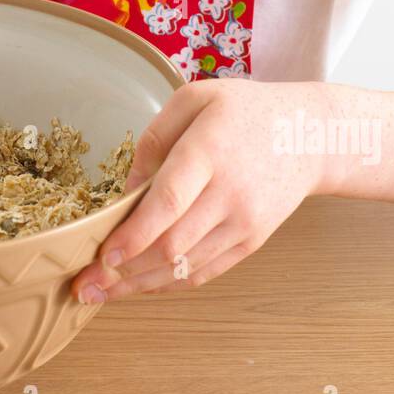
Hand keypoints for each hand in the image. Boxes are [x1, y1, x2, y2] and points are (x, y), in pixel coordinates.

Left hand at [70, 80, 324, 302]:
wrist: (309, 135)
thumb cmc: (244, 111)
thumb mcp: (195, 99)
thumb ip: (154, 139)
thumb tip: (127, 191)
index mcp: (210, 151)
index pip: (170, 201)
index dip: (134, 234)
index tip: (103, 256)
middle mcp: (229, 193)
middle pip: (172, 244)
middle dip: (123, 270)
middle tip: (84, 284)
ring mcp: (244, 222)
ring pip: (186, 266)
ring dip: (140, 285)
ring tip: (102, 294)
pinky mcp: (252, 240)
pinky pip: (206, 271)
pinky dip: (170, 283)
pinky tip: (140, 286)